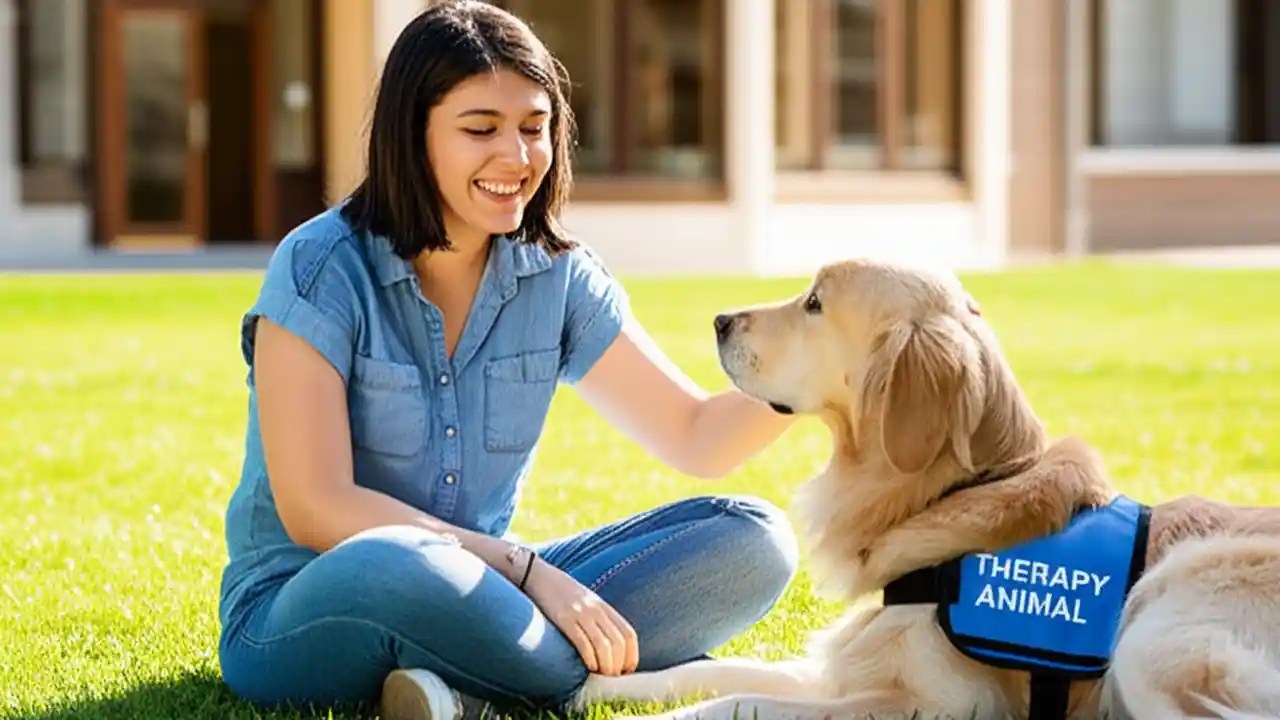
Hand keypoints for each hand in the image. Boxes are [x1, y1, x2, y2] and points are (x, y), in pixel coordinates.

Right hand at [521, 558, 638, 675]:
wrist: (537, 575)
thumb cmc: (559, 593)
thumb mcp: (585, 602)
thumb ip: (598, 619)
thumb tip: (608, 646)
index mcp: (603, 606)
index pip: (628, 634)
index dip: (631, 656)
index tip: (626, 671)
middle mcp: (595, 609)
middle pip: (618, 642)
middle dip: (618, 665)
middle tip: (612, 678)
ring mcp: (580, 613)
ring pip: (603, 645)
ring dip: (605, 666)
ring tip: (601, 676)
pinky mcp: (563, 618)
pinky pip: (582, 642)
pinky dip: (589, 658)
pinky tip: (588, 668)